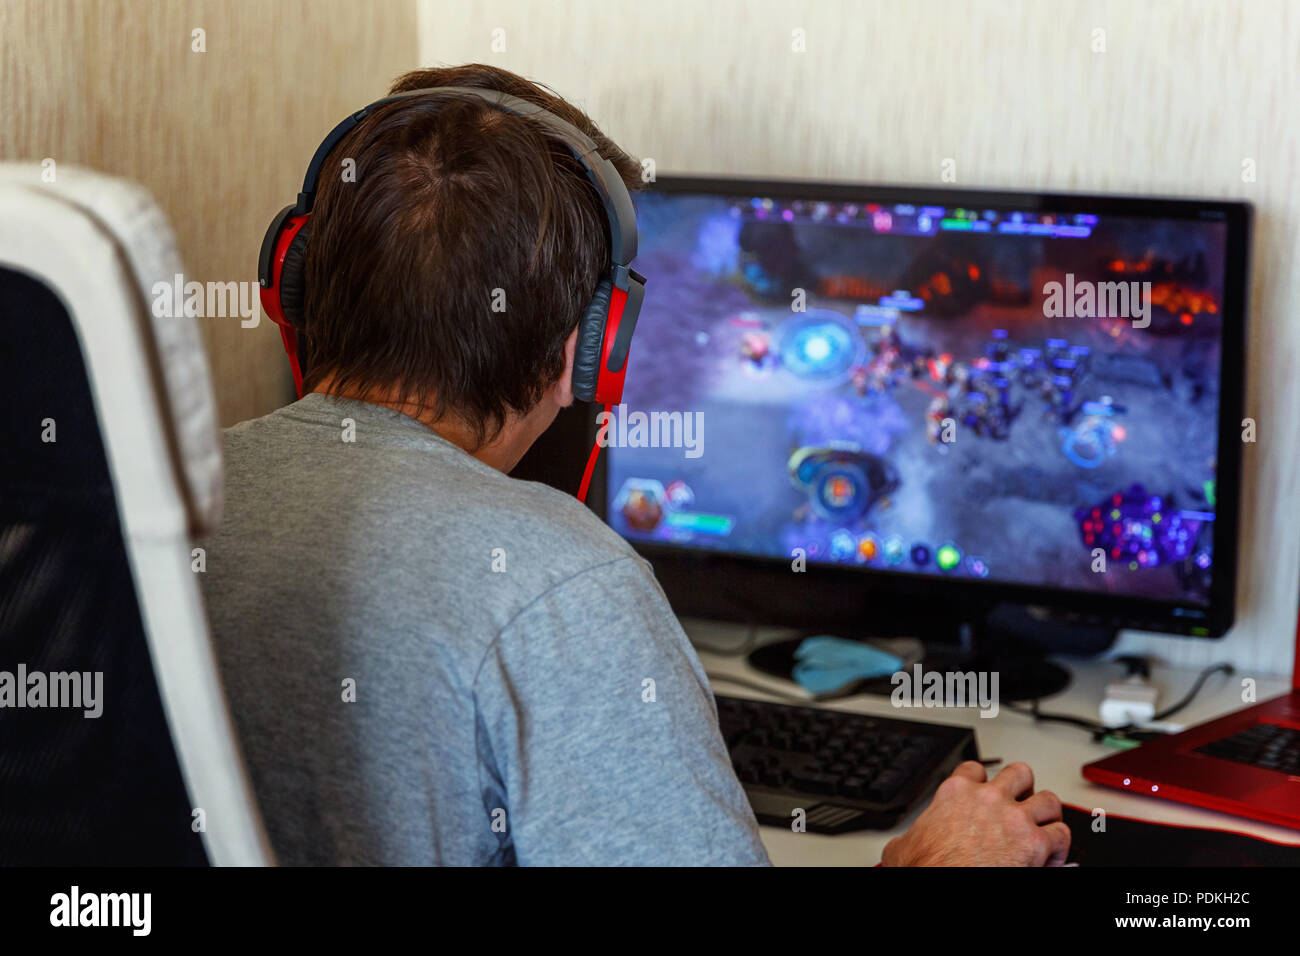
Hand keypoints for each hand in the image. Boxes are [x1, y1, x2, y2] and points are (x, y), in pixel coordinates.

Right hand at [880, 760, 1070, 865]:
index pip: (975, 770)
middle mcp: (988, 799)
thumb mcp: (904, 844)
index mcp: (955, 793)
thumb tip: (903, 845)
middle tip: (1022, 805)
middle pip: (1020, 773)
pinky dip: (1059, 846)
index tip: (985, 792)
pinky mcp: (1034, 844)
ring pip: (1048, 799)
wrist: (938, 881)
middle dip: (1024, 788)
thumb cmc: (925, 867)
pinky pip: (1061, 835)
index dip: (983, 782)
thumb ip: (913, 834)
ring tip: (1044, 827)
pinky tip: (1052, 856)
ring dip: (1047, 814)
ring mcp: (1014, 819)